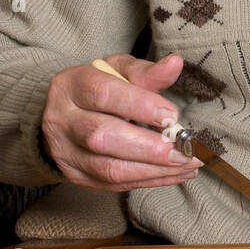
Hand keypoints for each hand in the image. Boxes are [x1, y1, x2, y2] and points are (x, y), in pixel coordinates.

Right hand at [40, 53, 202, 191]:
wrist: (65, 117)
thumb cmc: (97, 90)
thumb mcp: (117, 71)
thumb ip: (146, 71)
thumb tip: (175, 64)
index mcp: (71, 86)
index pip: (103, 95)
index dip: (140, 106)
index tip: (172, 115)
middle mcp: (61, 121)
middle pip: (102, 136)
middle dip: (149, 147)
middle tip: (186, 149)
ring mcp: (66, 153)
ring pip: (108, 167)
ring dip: (154, 169)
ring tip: (188, 163)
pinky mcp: (78, 176)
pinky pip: (115, 184)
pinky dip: (150, 180)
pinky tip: (175, 172)